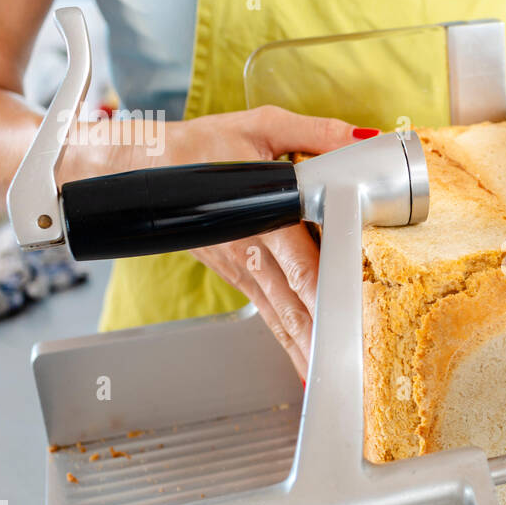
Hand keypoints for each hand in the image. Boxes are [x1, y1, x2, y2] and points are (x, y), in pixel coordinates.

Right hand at [161, 106, 375, 377]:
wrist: (143, 169)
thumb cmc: (201, 147)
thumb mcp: (261, 126)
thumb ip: (316, 134)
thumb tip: (362, 138)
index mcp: (260, 216)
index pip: (300, 261)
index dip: (323, 290)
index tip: (347, 314)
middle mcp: (251, 250)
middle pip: (294, 301)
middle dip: (322, 334)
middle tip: (351, 363)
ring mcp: (242, 268)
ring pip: (281, 315)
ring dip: (305, 348)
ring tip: (332, 378)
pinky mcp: (238, 276)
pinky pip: (269, 313)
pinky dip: (287, 342)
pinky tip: (303, 366)